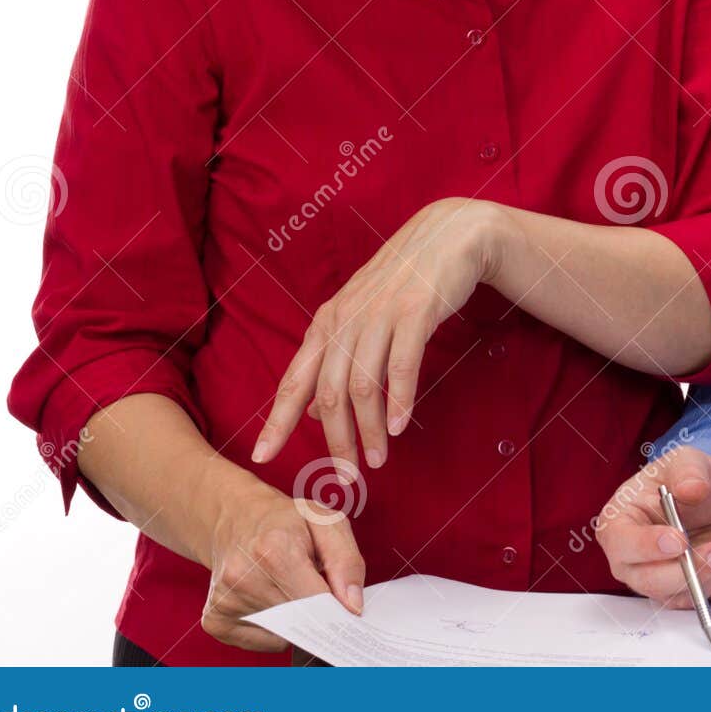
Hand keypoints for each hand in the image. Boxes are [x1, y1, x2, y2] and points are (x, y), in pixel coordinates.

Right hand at [202, 481, 365, 651]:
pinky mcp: (216, 620)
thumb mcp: (326, 522)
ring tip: (292, 587)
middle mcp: (243, 578)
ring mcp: (225, 602)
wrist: (234, 518)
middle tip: (323, 592)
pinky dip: (278, 628)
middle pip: (301, 620)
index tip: (351, 613)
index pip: (315, 601)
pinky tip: (274, 600)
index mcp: (273, 549)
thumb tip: (353, 607)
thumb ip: (346, 562)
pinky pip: (265, 642)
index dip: (338, 610)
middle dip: (320, 613)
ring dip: (298, 619)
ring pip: (285, 635)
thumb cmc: (285, 520)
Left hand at [253, 199, 502, 473]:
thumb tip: (317, 409)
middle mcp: (346, 320)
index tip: (262, 456)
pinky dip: (398, 400)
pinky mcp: (415, 312)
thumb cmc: (404, 281)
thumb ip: (339, 356)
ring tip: (377, 460)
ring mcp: (379, 315)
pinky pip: (402, 365)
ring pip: (363, 385)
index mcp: (328, 322)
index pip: (295, 379)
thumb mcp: (362, 314)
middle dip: (334, 440)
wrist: (447, 236)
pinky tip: (399, 426)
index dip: (277, 420)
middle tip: (343, 475)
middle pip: (328, 392)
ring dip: (368, 429)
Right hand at [596, 448, 710, 605]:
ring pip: (686, 595)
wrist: (708, 496)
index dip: (647, 547)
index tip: (678, 540)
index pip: (623, 545)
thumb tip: (692, 489)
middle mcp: (635, 562)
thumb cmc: (682, 479)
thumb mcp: (685, 461)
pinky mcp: (694, 591)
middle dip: (692, 570)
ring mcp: (663, 582)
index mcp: (619, 525)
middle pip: (653, 582)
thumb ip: (687, 471)